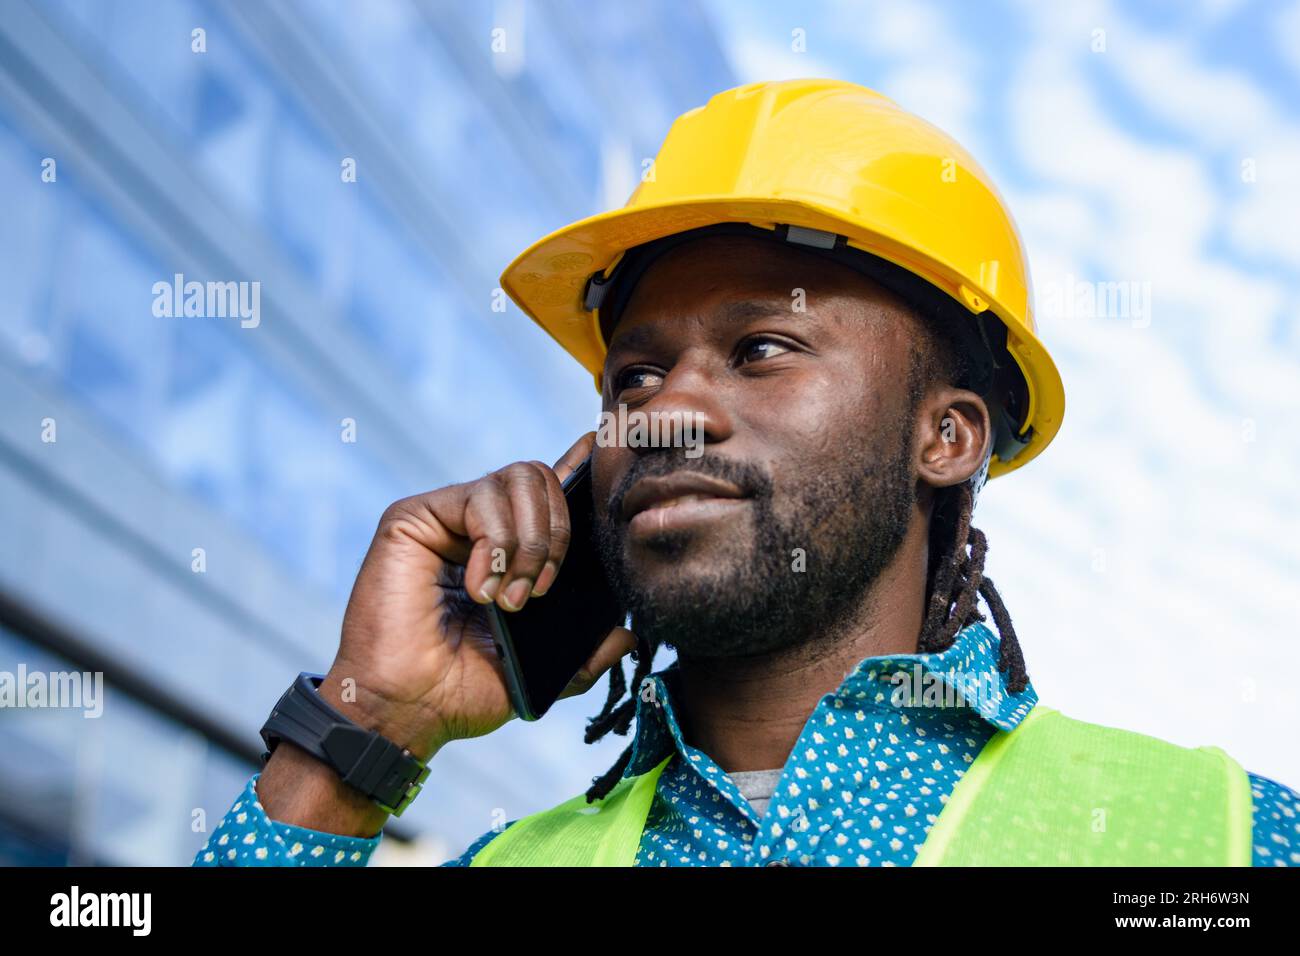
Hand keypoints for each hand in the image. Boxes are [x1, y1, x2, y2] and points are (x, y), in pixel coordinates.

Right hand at [317, 431, 634, 760]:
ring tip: (508, 600)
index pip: (551, 489)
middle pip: (542, 477)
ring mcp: (447, 517)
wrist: (406, 712)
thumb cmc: (461, 693)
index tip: (604, 449)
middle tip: (540, 593)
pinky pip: (480, 498)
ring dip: (529, 545)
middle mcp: (480, 525)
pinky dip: (495, 545)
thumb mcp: (542, 673)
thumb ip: (586, 653)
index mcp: (511, 551)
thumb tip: (630, 634)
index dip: (580, 466)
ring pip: (519, 478)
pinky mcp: (414, 516)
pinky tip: (479, 589)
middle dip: (559, 534)